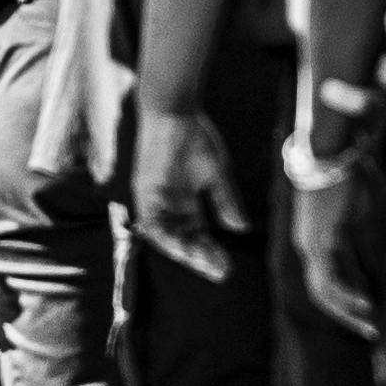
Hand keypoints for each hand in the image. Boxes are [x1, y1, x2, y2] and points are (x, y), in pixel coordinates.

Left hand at [129, 100, 255, 281]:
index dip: (211, 251)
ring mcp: (155, 200)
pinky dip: (166, 236)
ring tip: (204, 264)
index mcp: (186, 200)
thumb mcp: (216, 175)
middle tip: (220, 273)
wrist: (175, 113)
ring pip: (167, 236)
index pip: (198, 234)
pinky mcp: (143, 192)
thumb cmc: (195, 137)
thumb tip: (241, 229)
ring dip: (185, 252)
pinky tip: (182, 248)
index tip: (227, 268)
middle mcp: (169, 205)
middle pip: (184, 239)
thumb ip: (225, 201)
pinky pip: (152, 222)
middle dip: (201, 257)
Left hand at [287, 129, 385, 336]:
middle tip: (370, 331)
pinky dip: (347, 295)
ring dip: (347, 311)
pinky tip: (365, 305)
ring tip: (369, 325)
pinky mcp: (320, 238)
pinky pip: (330, 277)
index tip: (367, 312)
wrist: (333, 147)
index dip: (346, 300)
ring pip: (324, 291)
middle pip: (322, 292)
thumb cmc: (347, 172)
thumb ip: (361, 236)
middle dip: (346, 314)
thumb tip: (371, 254)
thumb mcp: (357, 209)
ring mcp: (311, 243)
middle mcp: (308, 245)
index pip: (326, 281)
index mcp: (314, 240)